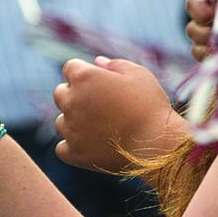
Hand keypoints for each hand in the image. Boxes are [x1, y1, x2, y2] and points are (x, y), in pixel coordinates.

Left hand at [54, 57, 182, 173]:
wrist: (157, 144)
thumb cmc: (150, 106)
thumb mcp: (139, 75)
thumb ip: (115, 64)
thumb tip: (97, 62)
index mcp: (84, 78)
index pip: (70, 68)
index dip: (84, 73)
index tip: (99, 82)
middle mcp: (71, 102)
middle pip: (60, 93)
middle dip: (75, 95)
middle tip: (99, 105)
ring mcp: (71, 129)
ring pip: (61, 122)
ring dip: (73, 122)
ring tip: (99, 128)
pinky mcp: (74, 154)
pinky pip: (62, 148)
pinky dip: (72, 147)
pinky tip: (89, 146)